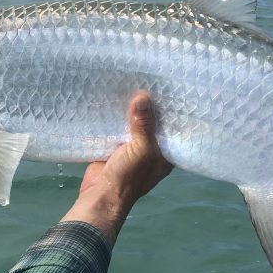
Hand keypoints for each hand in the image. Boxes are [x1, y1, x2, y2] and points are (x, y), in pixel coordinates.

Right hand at [61, 91, 172, 246]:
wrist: (100, 195)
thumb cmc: (128, 176)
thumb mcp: (141, 149)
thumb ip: (144, 124)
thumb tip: (143, 96)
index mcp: (164, 152)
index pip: (172, 127)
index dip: (171, 110)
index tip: (171, 87)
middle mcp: (150, 148)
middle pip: (151, 123)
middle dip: (148, 106)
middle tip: (149, 77)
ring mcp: (131, 147)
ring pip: (132, 123)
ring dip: (130, 109)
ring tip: (131, 81)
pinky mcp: (113, 145)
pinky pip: (116, 127)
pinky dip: (114, 116)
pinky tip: (112, 96)